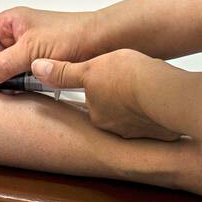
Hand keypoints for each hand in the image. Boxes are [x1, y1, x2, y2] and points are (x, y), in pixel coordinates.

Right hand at [0, 6, 99, 87]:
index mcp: (11, 22)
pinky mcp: (37, 67)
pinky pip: (16, 78)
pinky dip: (12, 87)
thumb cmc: (73, 34)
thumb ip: (3, 64)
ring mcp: (26, 52)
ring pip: (1, 68)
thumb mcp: (31, 49)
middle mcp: (16, 35)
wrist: (105, 42)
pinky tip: (11, 96)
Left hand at [32, 49, 180, 140]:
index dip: (102, 86)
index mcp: (96, 115)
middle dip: (120, 98)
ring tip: (147, 85)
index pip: (93, 100)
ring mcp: (137, 132)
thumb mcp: (90, 68)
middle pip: (113, 110)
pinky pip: (154, 121)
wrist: (163, 92)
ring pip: (134, 116)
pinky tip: (162, 96)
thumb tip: (37, 68)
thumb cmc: (128, 77)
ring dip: (139, 104)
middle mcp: (114, 129)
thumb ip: (64, 72)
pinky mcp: (160, 133)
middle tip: (130, 79)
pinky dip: (156, 109)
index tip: (111, 77)